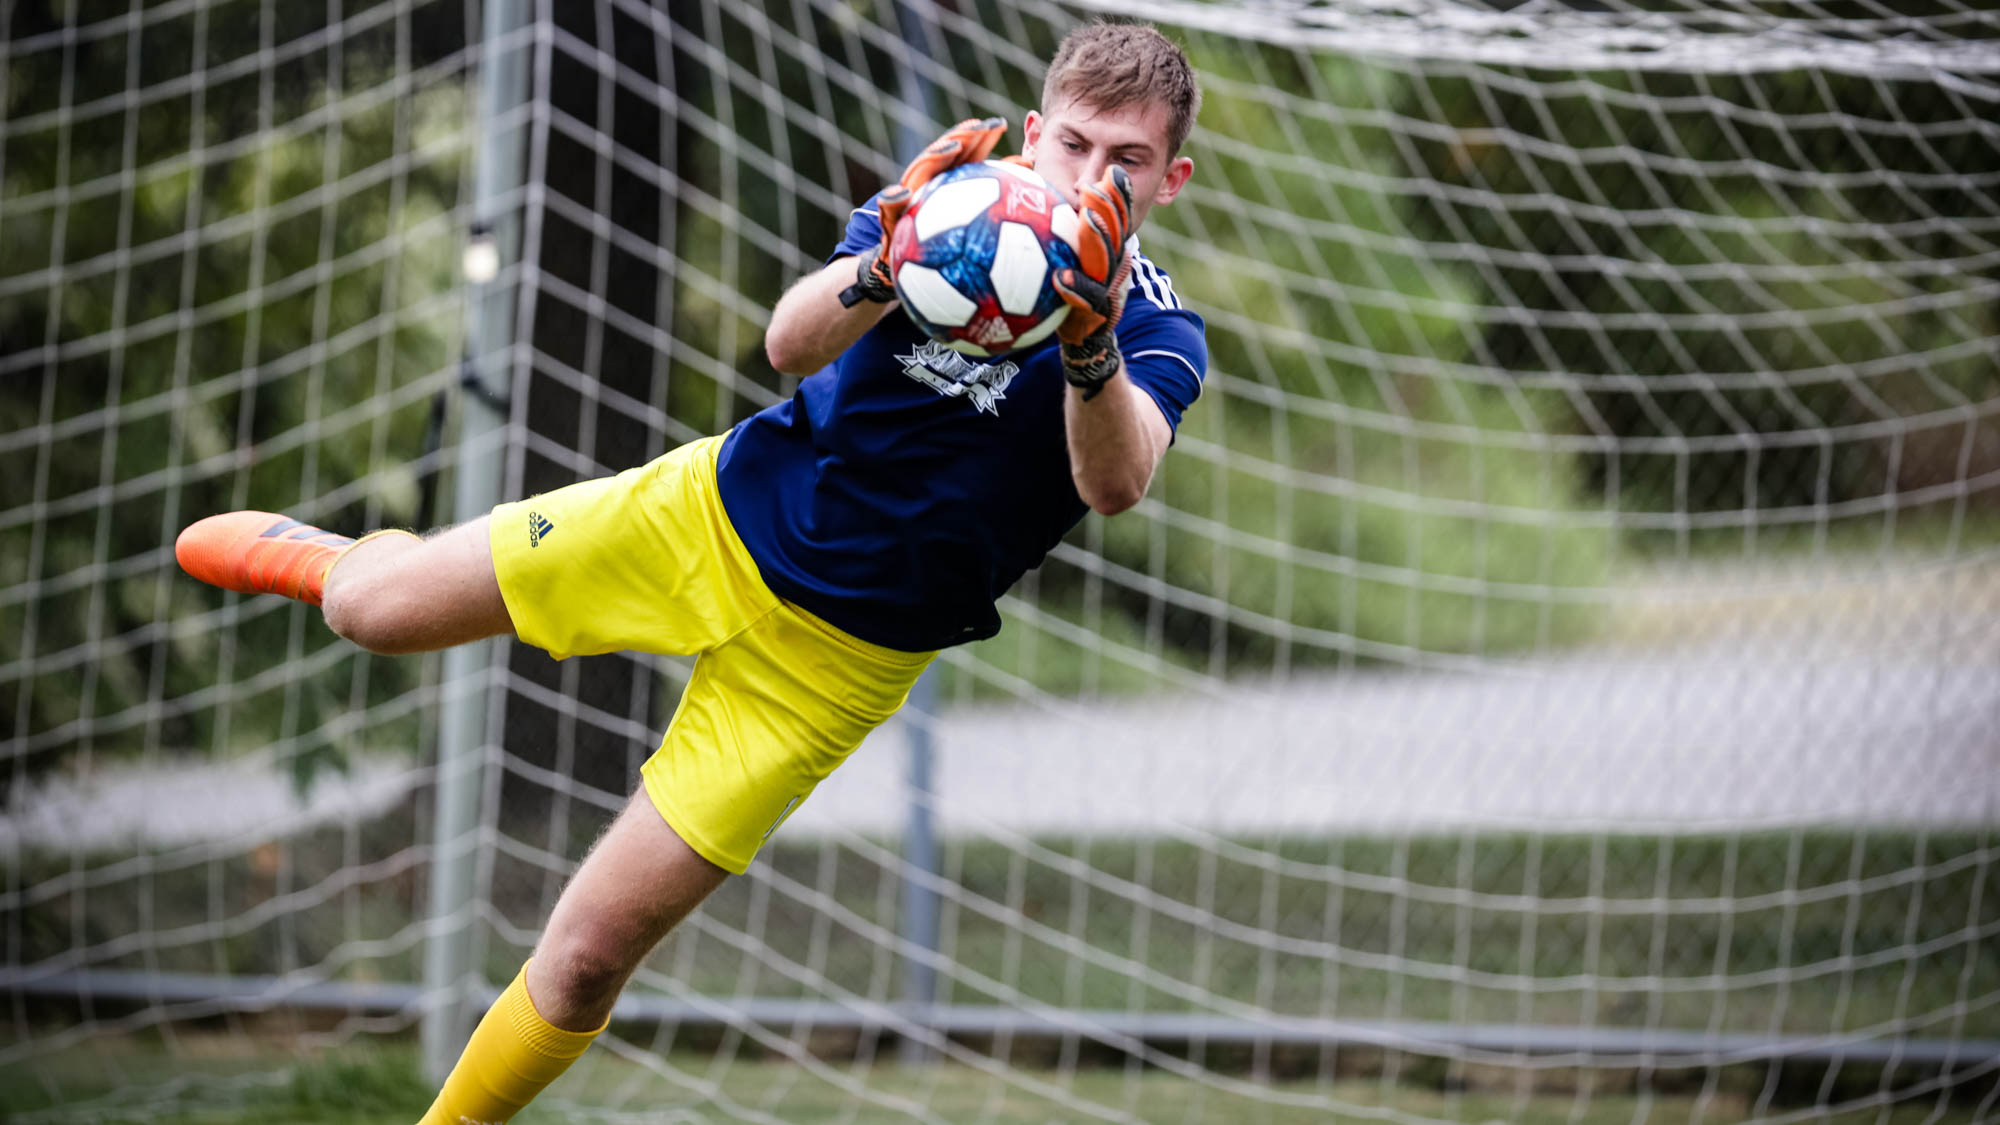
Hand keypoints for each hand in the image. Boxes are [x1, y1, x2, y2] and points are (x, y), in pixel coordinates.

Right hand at [839, 116, 1008, 307]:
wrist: (899, 273)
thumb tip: (1028, 186)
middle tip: (979, 128)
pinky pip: (888, 208)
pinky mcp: (889, 219)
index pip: (965, 156)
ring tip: (952, 149)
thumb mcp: (966, 234)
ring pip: (918, 172)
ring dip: (934, 157)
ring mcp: (906, 199)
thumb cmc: (938, 254)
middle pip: (943, 155)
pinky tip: (901, 194)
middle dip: (960, 138)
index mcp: (946, 186)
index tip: (1000, 125)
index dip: (980, 138)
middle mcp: (926, 186)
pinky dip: (892, 199)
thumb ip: (995, 206)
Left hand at [1051, 165, 1134, 398]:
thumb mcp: (1059, 267)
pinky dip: (1077, 287)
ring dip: (1099, 239)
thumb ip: (1052, 240)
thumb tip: (1021, 207)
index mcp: (1107, 255)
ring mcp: (1108, 294)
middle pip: (1117, 234)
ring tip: (1087, 219)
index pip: (1115, 220)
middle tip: (1101, 184)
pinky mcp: (1097, 319)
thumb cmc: (1065, 303)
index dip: (1118, 196)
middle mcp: (1113, 271)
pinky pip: (1089, 301)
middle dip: (1113, 208)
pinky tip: (1061, 277)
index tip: (1111, 170)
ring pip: (1107, 263)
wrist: (1084, 348)